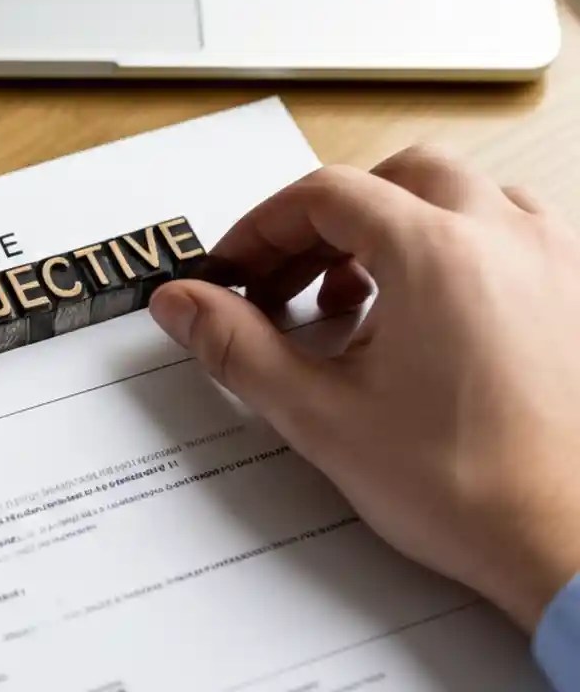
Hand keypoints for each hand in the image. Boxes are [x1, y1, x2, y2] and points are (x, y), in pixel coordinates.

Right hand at [148, 146, 579, 630]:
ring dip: (395, 226)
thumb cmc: (471, 490)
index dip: (264, 227)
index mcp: (436, 254)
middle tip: (287, 277)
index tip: (236, 268)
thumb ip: (239, 348)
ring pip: (460, 196)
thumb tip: (184, 305)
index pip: (326, 195)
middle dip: (328, 219)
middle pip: (395, 178)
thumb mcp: (322, 417)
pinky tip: (431, 311)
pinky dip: (456, 247)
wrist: (572, 546)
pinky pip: (512, 231)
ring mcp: (557, 258)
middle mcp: (504, 237)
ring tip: (359, 295)